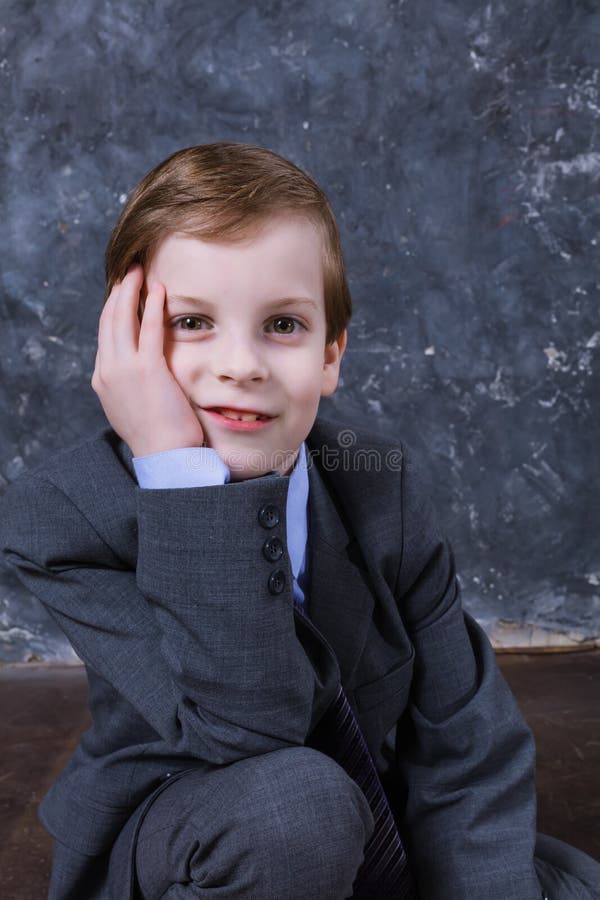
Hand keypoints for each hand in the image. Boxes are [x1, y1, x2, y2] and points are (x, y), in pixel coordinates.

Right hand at [91, 264, 204, 457]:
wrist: (164, 455)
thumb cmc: (158, 437)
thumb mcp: (133, 408)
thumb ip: (132, 386)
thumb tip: (142, 376)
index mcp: (102, 380)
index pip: (105, 336)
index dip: (113, 311)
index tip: (123, 294)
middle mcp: (107, 371)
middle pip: (107, 321)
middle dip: (117, 293)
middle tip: (129, 273)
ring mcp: (124, 369)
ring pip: (121, 318)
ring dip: (130, 291)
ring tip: (139, 272)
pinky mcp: (147, 369)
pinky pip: (148, 328)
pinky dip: (152, 305)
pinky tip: (159, 289)